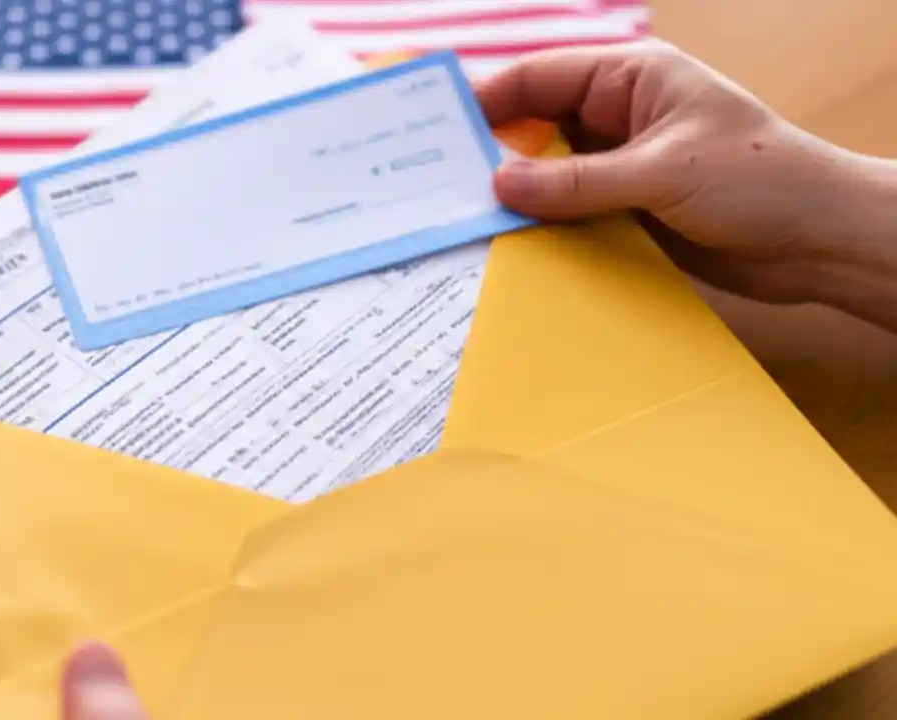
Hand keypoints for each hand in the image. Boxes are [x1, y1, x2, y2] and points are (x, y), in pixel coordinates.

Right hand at [477, 41, 896, 331]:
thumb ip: (577, 181)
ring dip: (511, 196)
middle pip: (532, 126)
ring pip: (543, 174)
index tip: (436, 133)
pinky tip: (505, 246)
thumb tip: (499, 183)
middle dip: (489, 152)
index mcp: (630, 78)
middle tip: (434, 183)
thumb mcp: (663, 173)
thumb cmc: (762, 181)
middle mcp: (617, 116)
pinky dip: (537, 227)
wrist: (818, 243)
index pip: (538, 79)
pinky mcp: (622, 210)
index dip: (485, 101)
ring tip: (459, 219)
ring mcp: (617, 165)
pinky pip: (564, 213)